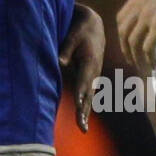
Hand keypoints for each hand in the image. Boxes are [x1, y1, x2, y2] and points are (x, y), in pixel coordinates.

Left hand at [59, 2, 104, 131]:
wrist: (95, 27)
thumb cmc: (81, 30)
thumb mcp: (73, 36)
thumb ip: (66, 49)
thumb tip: (59, 63)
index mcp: (90, 63)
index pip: (83, 82)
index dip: (81, 96)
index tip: (79, 108)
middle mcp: (94, 72)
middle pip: (88, 95)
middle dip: (85, 111)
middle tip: (82, 127)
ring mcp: (94, 76)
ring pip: (89, 97)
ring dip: (86, 113)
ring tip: (82, 128)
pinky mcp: (91, 78)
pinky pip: (88, 95)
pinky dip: (85, 107)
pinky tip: (82, 120)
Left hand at [116, 0, 155, 77]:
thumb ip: (149, 4)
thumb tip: (149, 21)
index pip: (121, 18)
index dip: (122, 33)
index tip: (127, 43)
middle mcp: (138, 5)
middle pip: (123, 31)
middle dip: (125, 48)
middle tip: (130, 59)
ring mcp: (147, 16)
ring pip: (133, 42)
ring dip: (135, 57)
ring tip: (141, 66)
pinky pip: (148, 47)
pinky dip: (149, 59)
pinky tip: (154, 65)